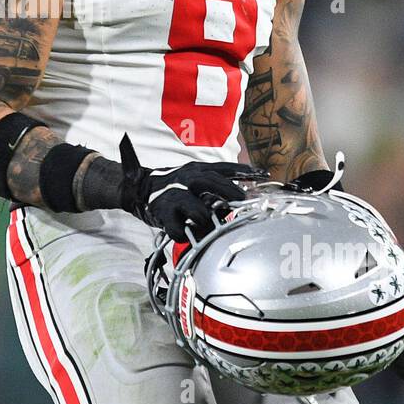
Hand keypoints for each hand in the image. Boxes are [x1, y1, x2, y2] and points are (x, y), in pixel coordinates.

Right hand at [117, 135, 257, 242]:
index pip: (223, 168)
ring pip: (198, 211)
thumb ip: (213, 181)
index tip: (263, 174)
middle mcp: (186, 179)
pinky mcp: (163, 213)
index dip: (244, 171)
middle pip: (212, 183)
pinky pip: (179, 230)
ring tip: (206, 223)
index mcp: (196, 169)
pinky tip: (185, 233)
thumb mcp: (192, 175)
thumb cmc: (173, 185)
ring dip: (206, 220)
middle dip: (230, 193)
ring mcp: (174, 196)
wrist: (139, 188)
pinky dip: (185, 235)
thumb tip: (243, 193)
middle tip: (242, 202)